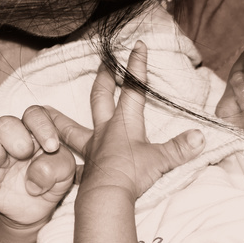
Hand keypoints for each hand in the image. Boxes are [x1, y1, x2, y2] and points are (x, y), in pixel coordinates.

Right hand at [0, 106, 77, 226]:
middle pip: (3, 122)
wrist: (36, 210)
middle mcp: (8, 139)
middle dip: (16, 138)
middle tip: (25, 154)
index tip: (52, 147)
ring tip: (3, 166)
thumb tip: (36, 171)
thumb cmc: (51, 182)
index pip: (33, 114)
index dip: (42, 125)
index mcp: (33, 131)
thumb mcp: (66, 173)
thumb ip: (59, 165)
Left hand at [60, 41, 205, 198]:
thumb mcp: (161, 159)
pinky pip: (72, 165)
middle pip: (100, 98)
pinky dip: (64, 163)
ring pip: (71, 129)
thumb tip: (201, 136)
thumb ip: (180, 147)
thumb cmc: (132, 174)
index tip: (137, 45)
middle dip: (103, 79)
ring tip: (42, 111)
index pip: (133, 88)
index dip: (137, 66)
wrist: (106, 197)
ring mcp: (92, 150)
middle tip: (102, 63)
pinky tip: (55, 164)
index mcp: (125, 123)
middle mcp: (105, 131)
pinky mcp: (85, 170)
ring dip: (60, 119)